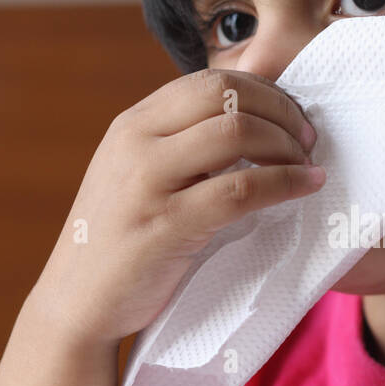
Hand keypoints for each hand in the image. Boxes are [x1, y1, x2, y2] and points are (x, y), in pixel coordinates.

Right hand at [32, 67, 324, 344]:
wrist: (76, 304)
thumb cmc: (121, 244)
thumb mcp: (137, 177)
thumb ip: (178, 147)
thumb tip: (252, 126)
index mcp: (132, 124)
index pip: (209, 81)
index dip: (263, 91)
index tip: (292, 117)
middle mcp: (136, 142)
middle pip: (226, 94)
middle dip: (281, 110)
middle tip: (308, 139)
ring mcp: (147, 182)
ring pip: (237, 133)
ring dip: (287, 145)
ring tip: (308, 166)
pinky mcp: (165, 225)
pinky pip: (241, 189)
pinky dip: (285, 183)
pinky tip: (306, 187)